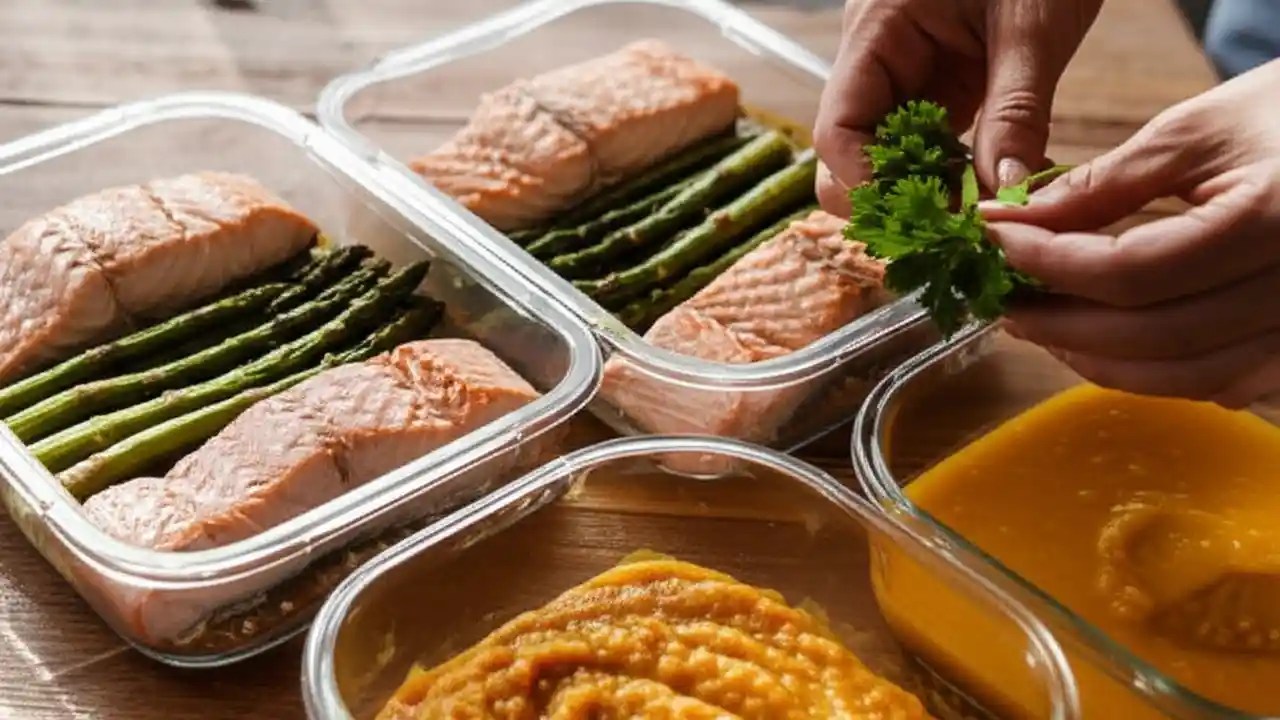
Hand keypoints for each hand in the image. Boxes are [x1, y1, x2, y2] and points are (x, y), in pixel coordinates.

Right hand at [813, 0, 1102, 213]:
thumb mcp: (1034, 28)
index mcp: (876, 33)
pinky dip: (949, 177)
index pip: (837, 130)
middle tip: (954, 228)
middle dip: (891, 198)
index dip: (870, 184)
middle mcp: (876, 60)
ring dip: (923, 193)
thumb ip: (1015, 114)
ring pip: (883, 157)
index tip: (930, 217)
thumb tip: (1004, 198)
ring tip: (977, 217)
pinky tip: (985, 195)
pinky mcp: (935, 85)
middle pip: (846, 155)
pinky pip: (924, 146)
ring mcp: (903, 75)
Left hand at [986, 59, 1279, 406]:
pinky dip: (1155, 371)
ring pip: (1184, 376)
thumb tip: (1020, 220)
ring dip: (1099, 359)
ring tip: (1044, 325)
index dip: (1049, 263)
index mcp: (1271, 222)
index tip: (997, 240)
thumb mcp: (1199, 129)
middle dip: (1061, 324)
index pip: (1130, 271)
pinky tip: (1110, 343)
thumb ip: (1107, 184)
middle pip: (1151, 337)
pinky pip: (1223, 383)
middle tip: (1006, 299)